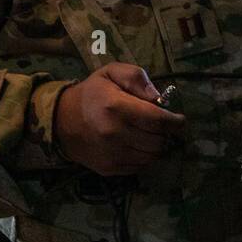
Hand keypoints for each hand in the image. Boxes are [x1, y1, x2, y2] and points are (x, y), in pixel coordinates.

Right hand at [54, 62, 184, 176]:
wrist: (62, 121)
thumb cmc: (92, 94)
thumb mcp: (111, 73)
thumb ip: (136, 78)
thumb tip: (158, 98)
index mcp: (116, 107)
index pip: (158, 121)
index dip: (175, 122)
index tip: (179, 120)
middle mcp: (114, 133)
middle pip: (158, 141)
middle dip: (165, 133)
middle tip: (161, 126)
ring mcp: (112, 154)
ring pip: (152, 156)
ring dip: (156, 146)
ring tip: (149, 135)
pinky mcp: (110, 168)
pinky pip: (140, 166)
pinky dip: (144, 156)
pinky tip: (137, 144)